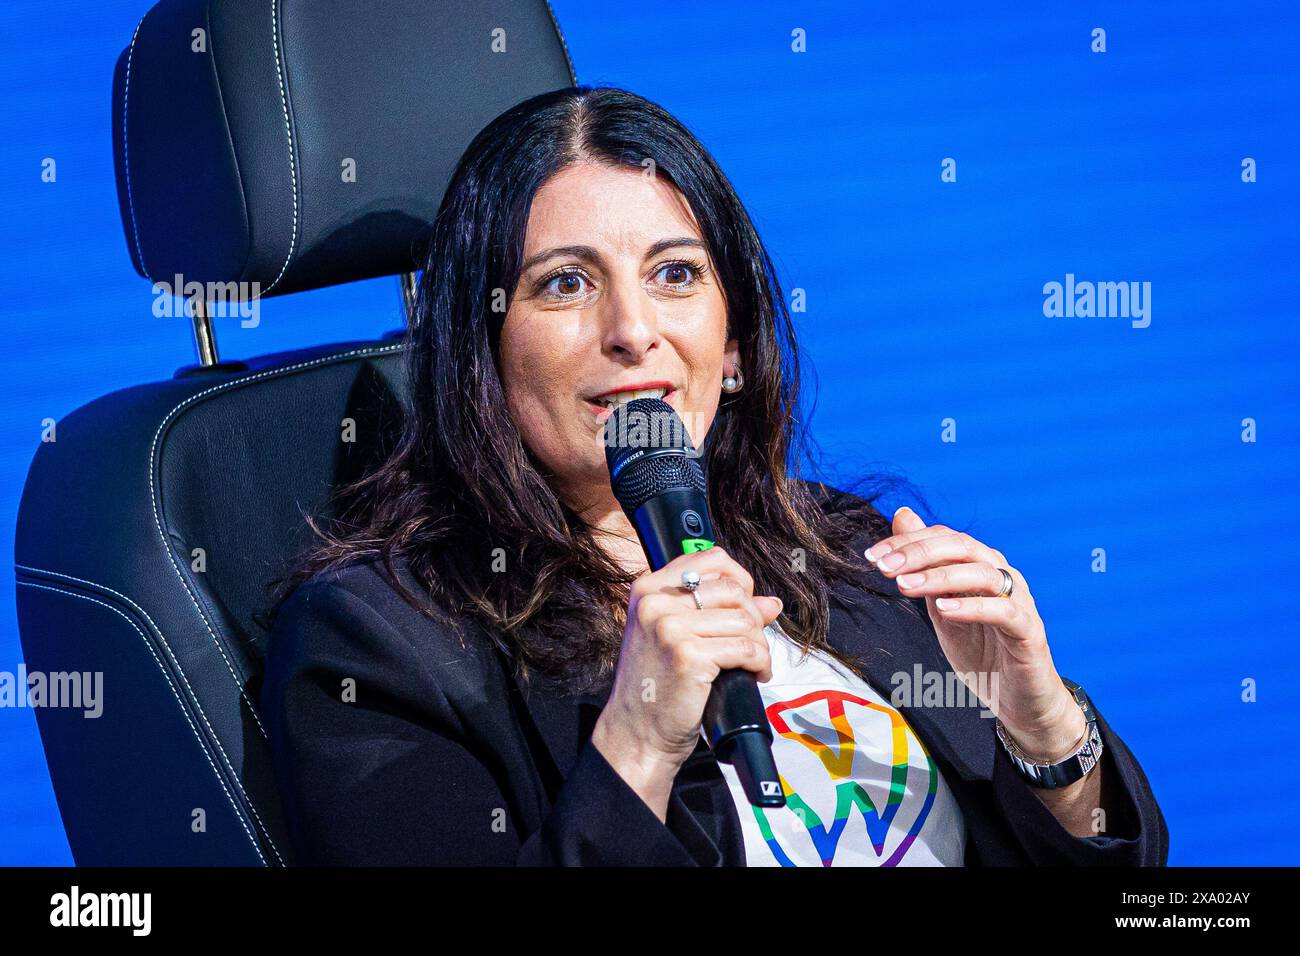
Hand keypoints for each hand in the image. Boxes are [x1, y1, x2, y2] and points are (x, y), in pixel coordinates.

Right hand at [592, 546, 780, 819]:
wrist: (636, 732)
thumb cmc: (655, 685)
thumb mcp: (674, 636)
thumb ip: (717, 611)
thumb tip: (771, 603)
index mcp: (648, 588)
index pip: (711, 559)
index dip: (739, 580)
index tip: (745, 604)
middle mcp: (656, 602)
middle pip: (733, 590)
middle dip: (753, 619)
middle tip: (750, 644)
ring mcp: (670, 628)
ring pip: (745, 620)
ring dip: (759, 645)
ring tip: (751, 664)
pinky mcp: (689, 656)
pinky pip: (746, 648)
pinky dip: (760, 663)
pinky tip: (753, 675)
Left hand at [865, 506, 1086, 761]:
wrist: (1017, 701)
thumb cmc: (982, 652)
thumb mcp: (941, 604)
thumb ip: (924, 565)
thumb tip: (902, 515)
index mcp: (980, 566)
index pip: (944, 538)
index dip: (907, 542)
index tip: (872, 555)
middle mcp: (1003, 576)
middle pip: (963, 547)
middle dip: (918, 553)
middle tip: (884, 566)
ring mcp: (1020, 602)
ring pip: (983, 574)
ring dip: (940, 577)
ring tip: (905, 586)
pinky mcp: (1030, 632)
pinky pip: (1004, 611)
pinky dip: (973, 607)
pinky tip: (944, 610)